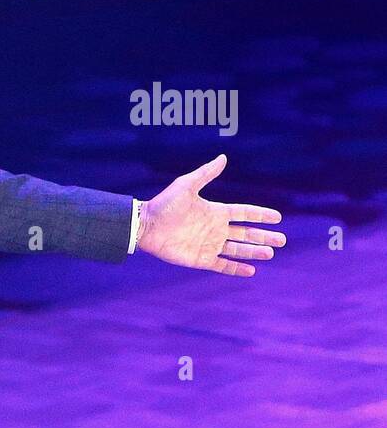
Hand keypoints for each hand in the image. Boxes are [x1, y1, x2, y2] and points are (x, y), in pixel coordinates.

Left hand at [138, 154, 284, 275]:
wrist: (146, 225)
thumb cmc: (164, 204)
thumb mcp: (186, 186)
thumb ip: (206, 174)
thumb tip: (223, 157)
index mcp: (215, 211)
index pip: (244, 213)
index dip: (260, 215)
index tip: (277, 217)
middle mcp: (215, 229)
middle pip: (246, 234)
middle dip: (264, 237)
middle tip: (282, 241)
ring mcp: (209, 244)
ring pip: (237, 250)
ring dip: (254, 252)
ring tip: (270, 254)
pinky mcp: (200, 259)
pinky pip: (222, 265)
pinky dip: (236, 268)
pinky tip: (250, 270)